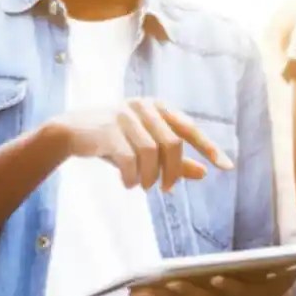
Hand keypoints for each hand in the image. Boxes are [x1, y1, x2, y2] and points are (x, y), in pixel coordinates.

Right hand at [46, 98, 233, 191]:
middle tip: (167, 189)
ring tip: (142, 185)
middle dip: (173, 172)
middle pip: (172, 145)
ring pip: (152, 154)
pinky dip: (132, 178)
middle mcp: (143, 106)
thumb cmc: (112, 140)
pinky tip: (128, 184)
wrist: (69, 132)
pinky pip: (130, 161)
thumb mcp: (144, 148)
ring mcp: (124, 115)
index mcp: (156, 106)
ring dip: (149, 177)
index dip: (209, 148)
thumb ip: (173, 159)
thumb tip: (204, 173)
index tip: (227, 167)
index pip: (189, 128)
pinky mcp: (108, 129)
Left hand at [129, 267, 295, 295]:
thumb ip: (281, 259)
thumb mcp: (284, 266)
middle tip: (169, 282)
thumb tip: (284, 244)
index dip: (234, 288)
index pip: (251, 293)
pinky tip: (142, 295)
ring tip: (143, 289)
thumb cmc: (279, 275)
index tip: (217, 278)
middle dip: (191, 294)